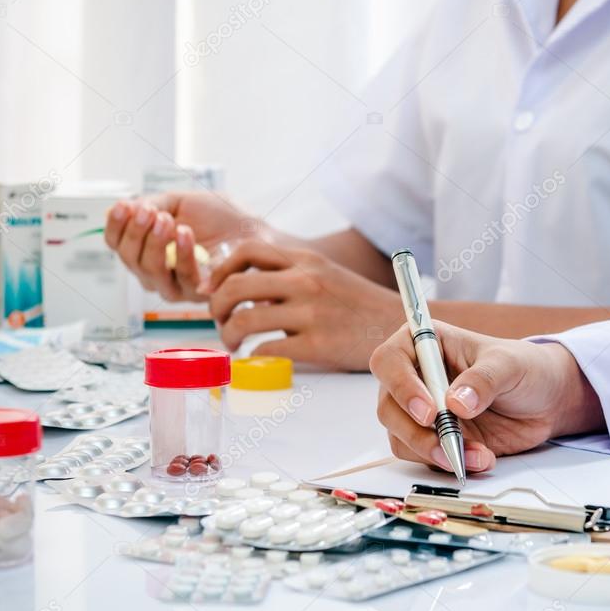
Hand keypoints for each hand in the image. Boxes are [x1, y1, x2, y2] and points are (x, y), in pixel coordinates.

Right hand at [104, 192, 264, 301]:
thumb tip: (126, 206)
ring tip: (166, 220)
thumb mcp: (181, 201)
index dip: (115, 225)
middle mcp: (155, 272)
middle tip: (149, 212)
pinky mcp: (198, 293)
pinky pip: (181, 278)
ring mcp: (175, 286)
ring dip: (154, 242)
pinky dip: (181, 253)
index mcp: (146, 248)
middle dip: (135, 232)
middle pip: (129, 258)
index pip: (116, 242)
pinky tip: (185, 232)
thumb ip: (153, 203)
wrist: (255, 230)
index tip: (124, 205)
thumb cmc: (219, 217)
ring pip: (149, 270)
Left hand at [204, 240, 401, 370]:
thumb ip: (289, 275)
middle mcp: (305, 281)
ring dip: (229, 335)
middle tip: (220, 322)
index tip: (210, 289)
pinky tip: (256, 359)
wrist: (399, 324)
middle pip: (235, 287)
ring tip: (234, 344)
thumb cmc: (357, 304)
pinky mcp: (318, 344)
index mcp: (305, 260)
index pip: (246, 250)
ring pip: (245, 321)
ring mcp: (311, 312)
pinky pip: (267, 350)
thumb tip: (244, 289)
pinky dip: (252, 357)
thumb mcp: (325, 274)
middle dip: (216, 308)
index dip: (219, 270)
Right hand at [370, 321, 603, 473]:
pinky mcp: (434, 439)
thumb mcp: (509, 365)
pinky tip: (480, 458)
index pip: (390, 361)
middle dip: (415, 431)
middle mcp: (416, 377)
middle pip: (388, 406)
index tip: (429, 411)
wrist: (546, 401)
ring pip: (401, 437)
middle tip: (447, 444)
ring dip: (434, 452)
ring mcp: (422, 411)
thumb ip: (483, 380)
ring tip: (476, 454)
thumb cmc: (525, 368)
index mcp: (426, 344)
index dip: (401, 387)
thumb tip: (455, 403)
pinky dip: (449, 463)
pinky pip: (424, 458)